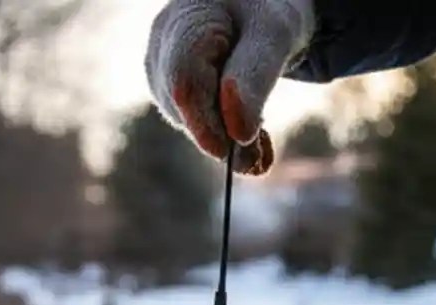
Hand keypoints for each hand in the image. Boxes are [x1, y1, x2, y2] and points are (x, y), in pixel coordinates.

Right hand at [145, 0, 314, 174]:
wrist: (254, 8)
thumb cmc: (265, 13)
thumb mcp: (274, 35)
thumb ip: (255, 78)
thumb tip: (239, 135)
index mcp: (183, 24)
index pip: (184, 82)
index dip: (206, 123)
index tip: (233, 152)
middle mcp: (161, 47)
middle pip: (183, 105)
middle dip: (222, 135)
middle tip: (261, 159)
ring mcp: (161, 71)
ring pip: (187, 119)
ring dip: (226, 138)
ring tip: (263, 145)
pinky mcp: (172, 92)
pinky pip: (193, 121)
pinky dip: (224, 135)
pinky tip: (253, 140)